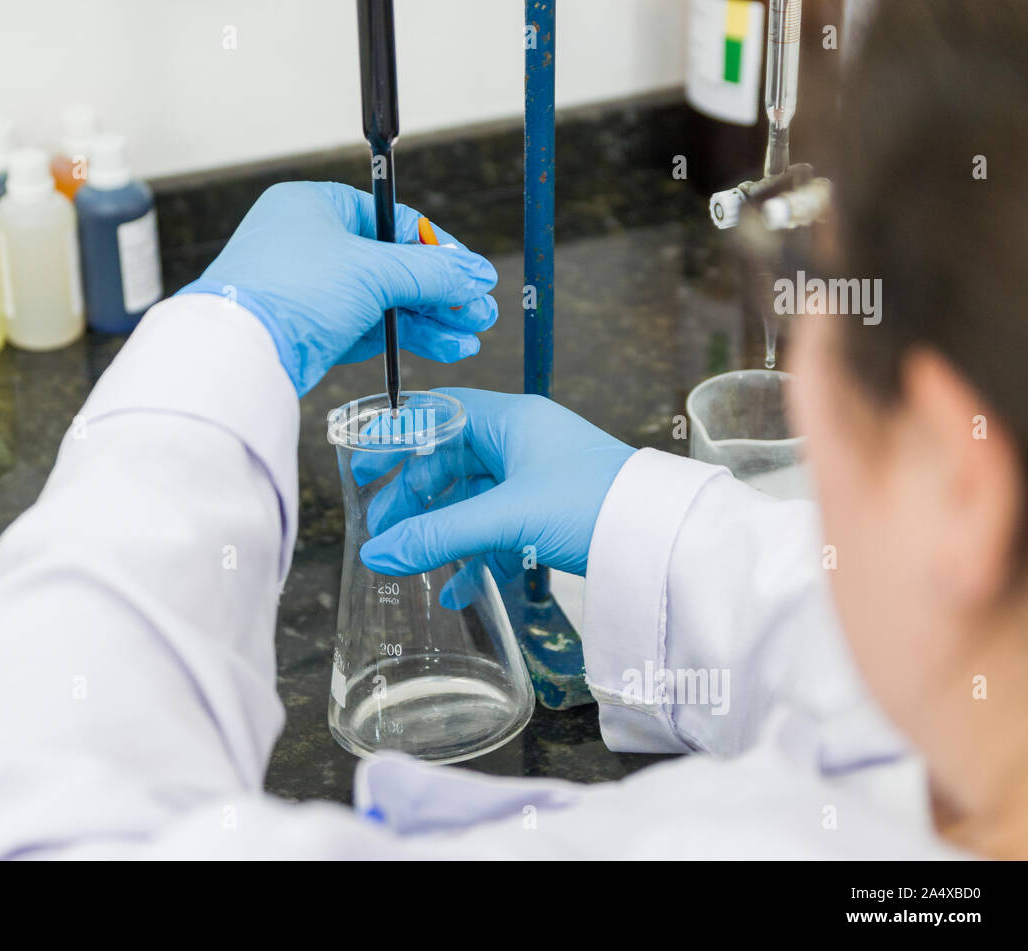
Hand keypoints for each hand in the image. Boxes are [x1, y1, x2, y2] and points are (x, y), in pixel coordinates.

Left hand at [178, 181, 498, 395]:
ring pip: (384, 300)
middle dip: (441, 291)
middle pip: (394, 264)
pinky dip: (406, 335)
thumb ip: (430, 272)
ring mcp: (311, 289)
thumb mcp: (373, 271)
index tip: (474, 274)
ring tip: (472, 335)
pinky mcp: (311, 329)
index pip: (395, 221)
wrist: (242, 352)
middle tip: (482, 311)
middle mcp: (311, 243)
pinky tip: (446, 346)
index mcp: (317, 206)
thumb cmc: (294, 291)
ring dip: (431, 317)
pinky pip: (369, 326)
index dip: (440, 249)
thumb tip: (475, 274)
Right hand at [359, 388, 634, 581]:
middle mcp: (522, 439)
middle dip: (414, 498)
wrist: (664, 538)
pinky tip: (459, 587)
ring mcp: (539, 475)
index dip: (396, 439)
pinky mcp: (552, 510)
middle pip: (449, 461)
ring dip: (442, 530)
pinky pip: (500, 526)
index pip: (437, 414)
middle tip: (383, 530)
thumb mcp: (506, 519)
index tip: (363, 468)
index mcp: (510, 419)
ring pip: (472, 498)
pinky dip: (477, 552)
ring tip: (410, 562)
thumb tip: (376, 555)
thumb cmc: (592, 504)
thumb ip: (437, 536)